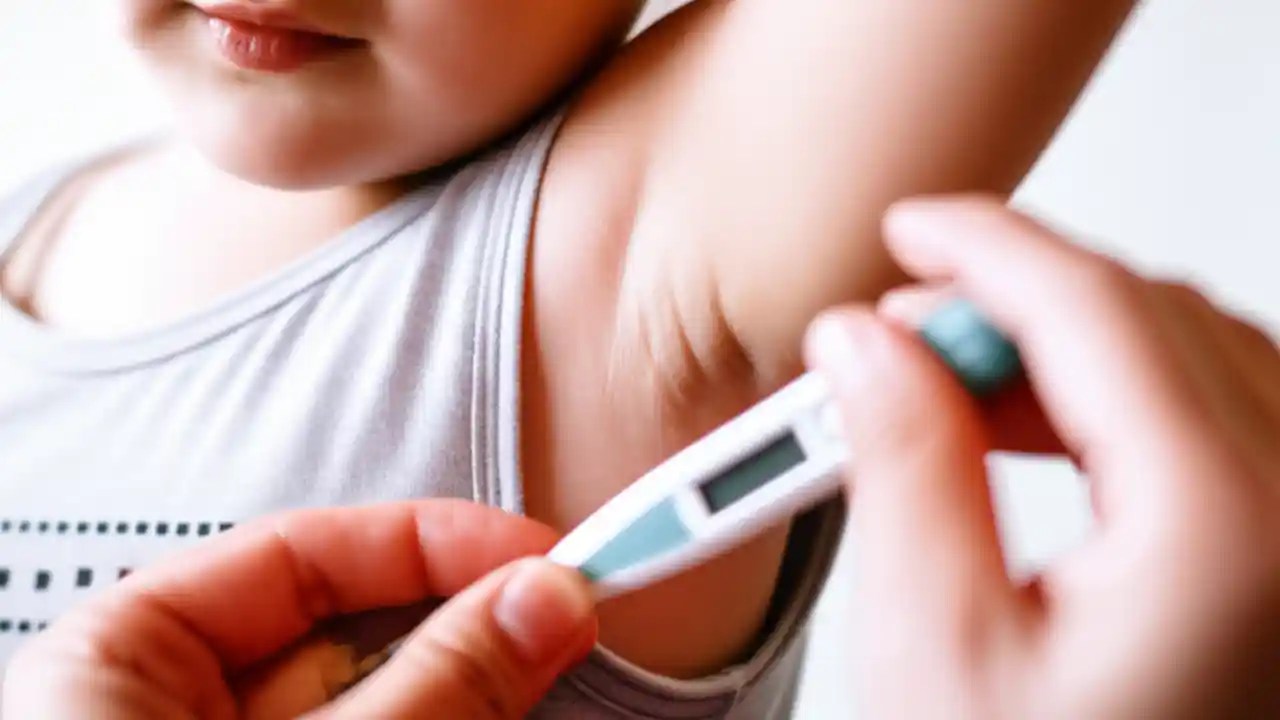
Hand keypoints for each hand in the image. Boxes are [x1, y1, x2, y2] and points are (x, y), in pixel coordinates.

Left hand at [2, 501, 596, 718]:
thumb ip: (426, 688)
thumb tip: (542, 605)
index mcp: (120, 659)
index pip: (309, 551)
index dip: (437, 544)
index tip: (544, 559)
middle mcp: (167, 708)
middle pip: (352, 634)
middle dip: (462, 634)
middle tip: (559, 635)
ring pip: (373, 703)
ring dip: (463, 701)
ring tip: (530, 689)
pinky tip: (490, 719)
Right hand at [806, 197, 1279, 719]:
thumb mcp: (937, 652)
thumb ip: (900, 470)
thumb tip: (862, 349)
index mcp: (1225, 530)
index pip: (1095, 310)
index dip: (986, 247)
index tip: (911, 231)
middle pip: (1152, 320)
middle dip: (1012, 299)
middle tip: (898, 327)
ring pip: (1190, 360)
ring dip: (1062, 347)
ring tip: (946, 386)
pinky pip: (1215, 419)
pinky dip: (1113, 400)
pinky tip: (1032, 431)